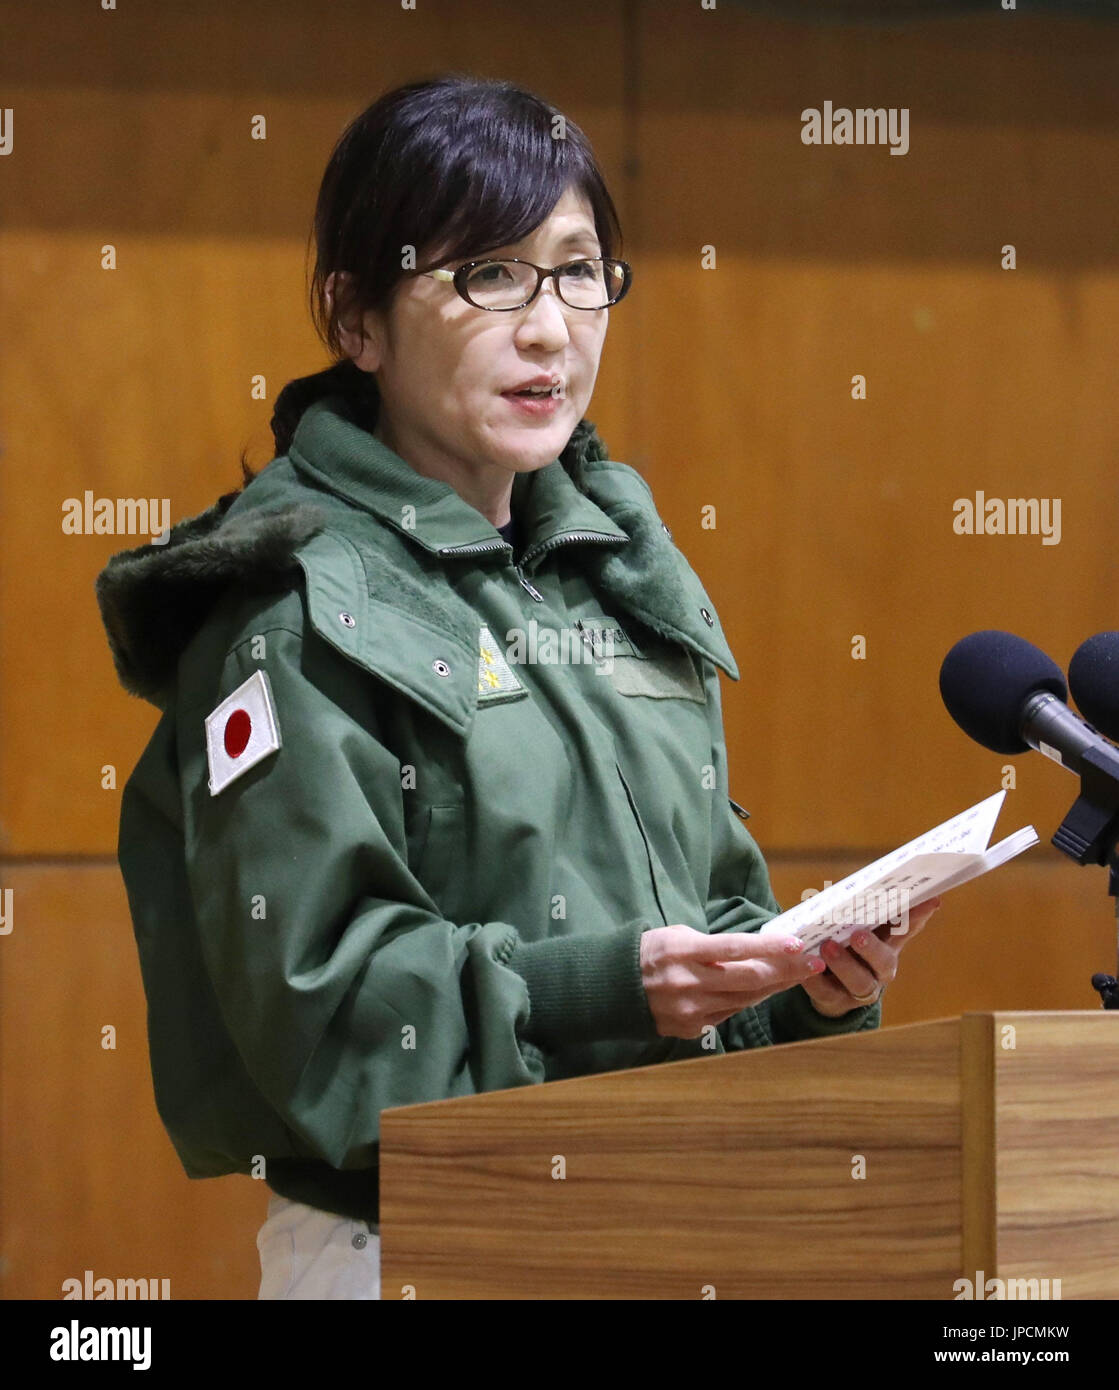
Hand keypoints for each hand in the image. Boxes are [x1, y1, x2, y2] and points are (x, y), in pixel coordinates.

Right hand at [640, 923, 825, 1039]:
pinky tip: (765, 991)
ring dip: (775, 987)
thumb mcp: (677, 936)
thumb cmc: (650, 953)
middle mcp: (690, 983)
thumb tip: (753, 951)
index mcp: (684, 952)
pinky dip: (748, 1000)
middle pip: (749, 979)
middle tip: (812, 962)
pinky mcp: (692, 1029)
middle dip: (785, 970)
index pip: (735, 949)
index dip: (770, 947)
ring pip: (745, 999)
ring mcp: (691, 1010)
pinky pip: (729, 1013)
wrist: (613, 989)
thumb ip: (712, 946)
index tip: (797, 943)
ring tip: (797, 975)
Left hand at [799, 896, 941, 1017]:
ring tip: (826, 947)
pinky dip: (815, 980)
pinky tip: (806, 967)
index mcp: (888, 945)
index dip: (918, 917)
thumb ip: (869, 910)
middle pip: (884, 962)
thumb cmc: (848, 949)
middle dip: (872, 948)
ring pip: (859, 981)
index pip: (907, 929)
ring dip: (843, 963)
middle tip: (858, 934)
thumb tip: (884, 882)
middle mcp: (879, 970)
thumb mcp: (861, 929)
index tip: (930, 899)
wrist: (830, 990)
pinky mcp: (834, 1001)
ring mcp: (859, 988)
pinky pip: (825, 993)